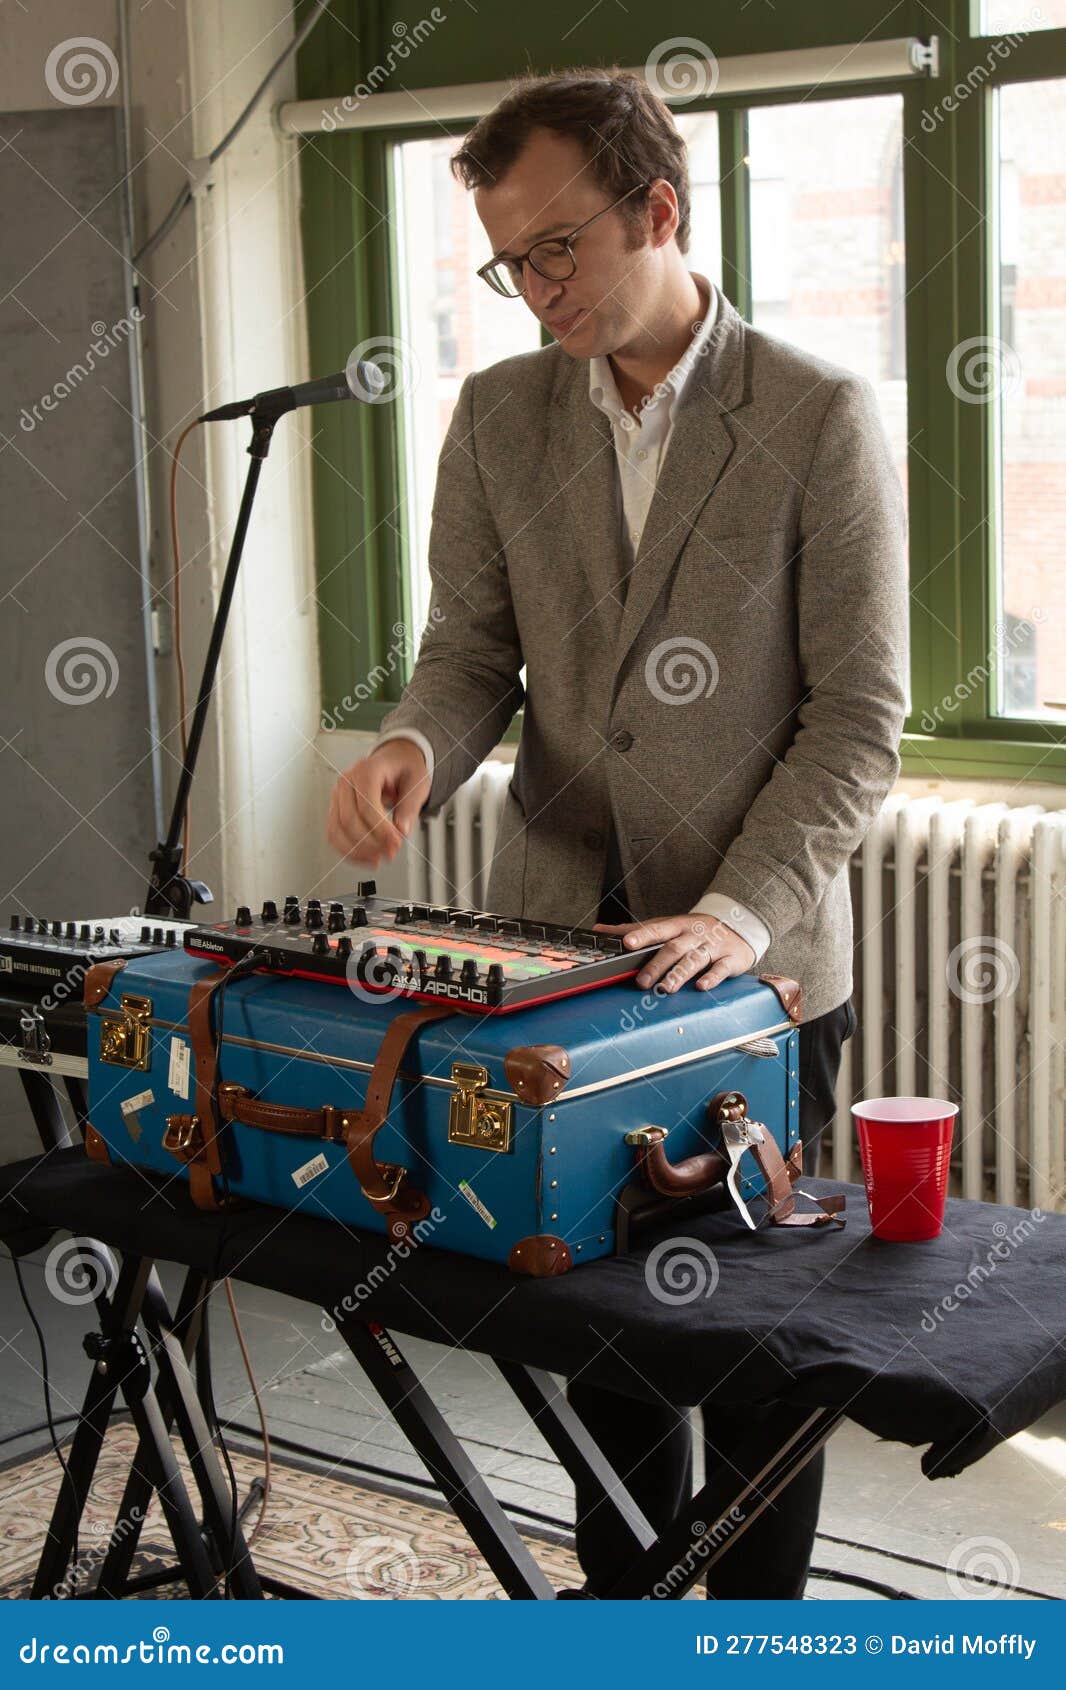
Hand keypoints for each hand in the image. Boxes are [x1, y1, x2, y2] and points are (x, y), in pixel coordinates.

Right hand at [326, 740, 429, 866]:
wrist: (395, 760)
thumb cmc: (405, 768)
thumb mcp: (418, 782)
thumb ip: (410, 806)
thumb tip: (401, 830)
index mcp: (367, 769)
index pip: (366, 804)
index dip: (380, 829)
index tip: (395, 842)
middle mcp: (347, 780)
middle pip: (349, 819)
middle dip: (370, 842)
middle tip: (390, 852)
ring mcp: (338, 794)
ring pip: (337, 829)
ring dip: (357, 850)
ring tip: (378, 858)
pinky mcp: (336, 807)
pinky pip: (334, 833)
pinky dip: (348, 850)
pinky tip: (366, 857)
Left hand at [593, 912, 755, 994]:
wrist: (738, 925)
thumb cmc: (695, 929)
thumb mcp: (668, 925)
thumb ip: (635, 930)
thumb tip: (600, 930)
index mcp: (677, 926)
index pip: (656, 929)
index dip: (641, 936)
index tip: (627, 943)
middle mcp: (693, 935)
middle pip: (673, 949)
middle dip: (656, 965)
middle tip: (641, 981)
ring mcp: (712, 946)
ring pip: (694, 960)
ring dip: (679, 974)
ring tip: (665, 988)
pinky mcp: (730, 959)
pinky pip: (720, 969)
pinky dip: (711, 978)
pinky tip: (701, 987)